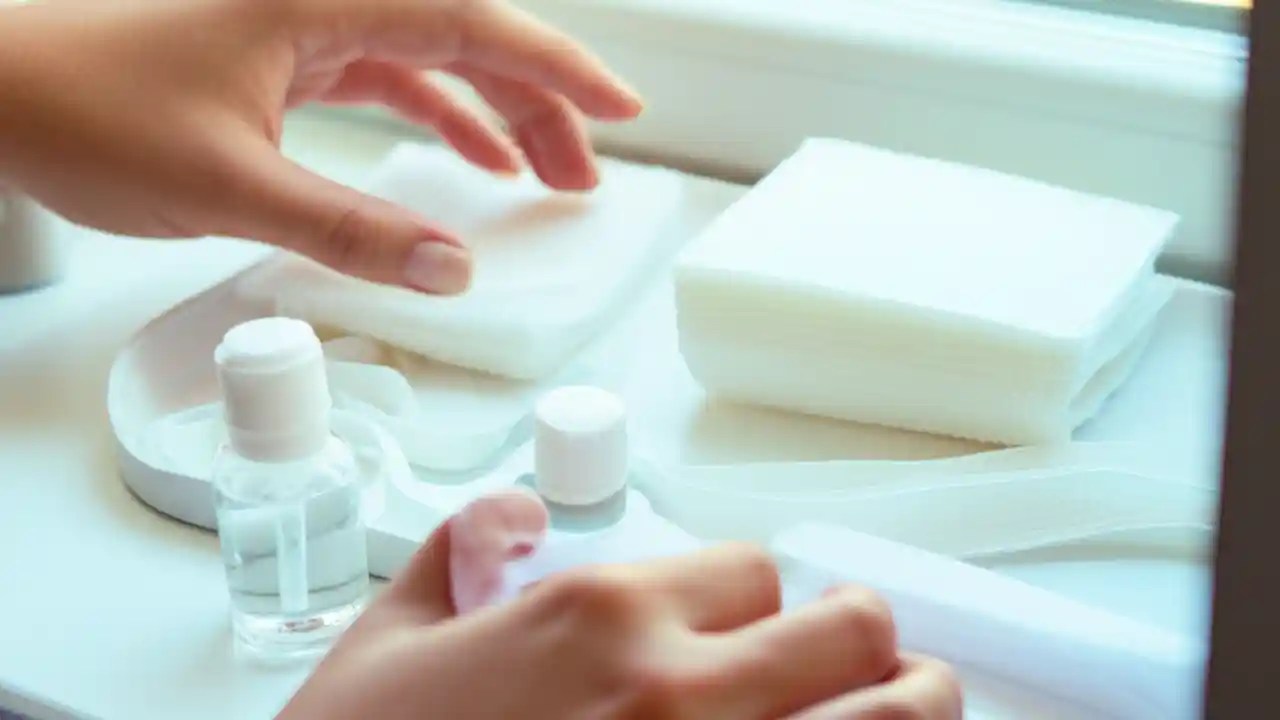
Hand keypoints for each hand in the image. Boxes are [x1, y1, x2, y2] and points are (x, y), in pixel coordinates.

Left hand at [0, 0, 642, 293]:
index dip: (559, 70)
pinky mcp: (286, 60)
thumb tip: (452, 268)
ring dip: (494, 115)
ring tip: (544, 176)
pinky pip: (389, 82)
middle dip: (539, 104)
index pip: (475, 25)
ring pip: (434, 63)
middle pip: (469, 40)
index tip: (623, 109)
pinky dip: (437, 120)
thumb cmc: (85, 110)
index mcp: (323, 0)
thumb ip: (349, 228)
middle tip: (587, 173)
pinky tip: (464, 163)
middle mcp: (325, 1)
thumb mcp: (230, 184)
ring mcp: (306, 27)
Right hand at [277, 504, 962, 718]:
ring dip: (908, 708)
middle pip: (853, 633)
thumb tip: (512, 512)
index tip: (742, 622)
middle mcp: (682, 693)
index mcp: (601, 618)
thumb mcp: (386, 652)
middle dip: (861, 640)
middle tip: (853, 660)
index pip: (753, 571)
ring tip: (899, 708)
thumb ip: (459, 557)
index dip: (751, 597)